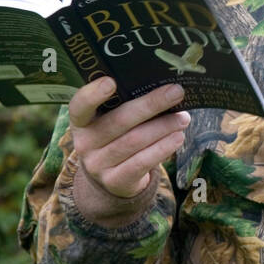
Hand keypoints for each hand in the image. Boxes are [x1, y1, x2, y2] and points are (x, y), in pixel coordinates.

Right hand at [68, 77, 190, 198]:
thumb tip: (164, 88)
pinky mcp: (115, 181)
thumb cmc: (118, 137)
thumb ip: (127, 105)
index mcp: (82, 121)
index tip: (111, 81)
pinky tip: (177, 137)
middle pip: (119, 121)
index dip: (93, 94)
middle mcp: (85, 143)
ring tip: (183, 118)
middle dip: (151, 104)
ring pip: (134, 141)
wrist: (113, 177)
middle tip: (176, 92)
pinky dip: (162, 148)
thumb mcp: (112, 121)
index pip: (79, 106)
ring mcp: (98, 165)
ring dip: (163, 127)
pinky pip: (141, 163)